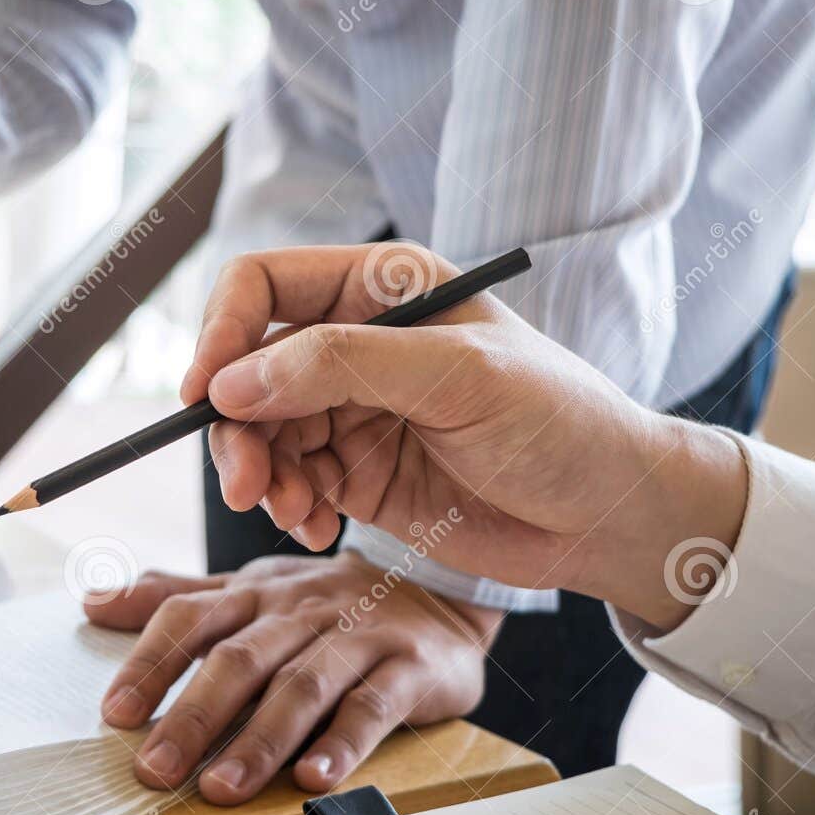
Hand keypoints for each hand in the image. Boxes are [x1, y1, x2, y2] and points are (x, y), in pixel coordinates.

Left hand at [85, 553, 502, 804]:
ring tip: (222, 788)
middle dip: (193, 715)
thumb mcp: (253, 589)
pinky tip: (315, 779)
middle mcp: (301, 610)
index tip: (113, 712)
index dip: (151, 662)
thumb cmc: (329, 601)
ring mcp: (357, 636)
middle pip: (240, 659)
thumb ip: (178, 599)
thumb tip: (92, 603)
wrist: (442, 585)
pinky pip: (374, 706)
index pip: (191, 618)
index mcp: (256, 593)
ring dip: (260, 739)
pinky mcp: (410, 668)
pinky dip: (344, 743)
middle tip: (154, 769)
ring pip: (302, 685)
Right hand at [187, 242, 748, 629]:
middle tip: (247, 484)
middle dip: (237, 426)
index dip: (221, 333)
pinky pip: (288, 482)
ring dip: (260, 474)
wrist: (609, 516)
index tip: (205, 396)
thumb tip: (233, 381)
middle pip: (248, 368)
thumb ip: (343, 366)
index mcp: (383, 287)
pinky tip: (318, 528)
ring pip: (259, 431)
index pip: (264, 285)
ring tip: (293, 513)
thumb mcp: (457, 378)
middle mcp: (358, 343)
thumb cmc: (558, 423)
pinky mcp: (356, 473)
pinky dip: (286, 507)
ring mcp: (354, 410)